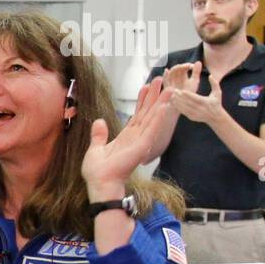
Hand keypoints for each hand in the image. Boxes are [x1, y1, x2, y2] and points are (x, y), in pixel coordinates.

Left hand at [82, 76, 173, 198]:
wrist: (100, 183)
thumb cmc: (97, 171)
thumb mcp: (95, 149)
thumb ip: (99, 135)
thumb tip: (99, 121)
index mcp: (126, 137)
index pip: (136, 115)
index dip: (142, 101)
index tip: (146, 87)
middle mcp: (136, 137)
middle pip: (147, 113)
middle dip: (154, 96)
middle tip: (161, 80)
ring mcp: (140, 141)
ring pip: (152, 118)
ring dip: (161, 103)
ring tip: (169, 88)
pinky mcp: (142, 146)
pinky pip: (151, 129)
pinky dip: (158, 118)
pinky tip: (164, 106)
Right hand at [161, 61, 200, 96]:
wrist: (185, 103)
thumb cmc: (189, 93)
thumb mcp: (194, 82)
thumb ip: (196, 72)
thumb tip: (199, 61)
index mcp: (182, 75)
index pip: (182, 67)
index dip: (187, 65)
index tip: (192, 66)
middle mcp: (175, 77)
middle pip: (176, 69)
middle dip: (181, 66)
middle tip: (188, 66)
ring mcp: (170, 82)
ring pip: (170, 73)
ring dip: (176, 68)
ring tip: (183, 67)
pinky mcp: (166, 87)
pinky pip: (164, 80)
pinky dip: (164, 75)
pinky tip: (166, 70)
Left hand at [170, 69, 225, 124]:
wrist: (216, 117)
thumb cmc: (216, 103)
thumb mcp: (218, 93)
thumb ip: (214, 84)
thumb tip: (210, 75)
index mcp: (205, 103)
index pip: (195, 98)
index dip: (187, 94)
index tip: (181, 90)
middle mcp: (200, 109)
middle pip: (187, 103)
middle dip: (180, 97)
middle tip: (173, 91)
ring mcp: (195, 114)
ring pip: (184, 108)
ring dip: (177, 102)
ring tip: (172, 96)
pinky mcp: (192, 117)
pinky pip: (183, 112)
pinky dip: (178, 107)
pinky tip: (174, 102)